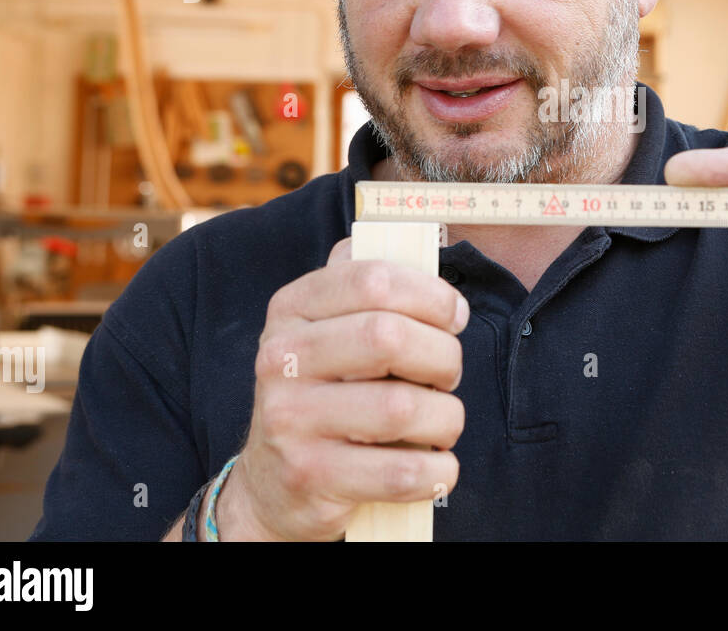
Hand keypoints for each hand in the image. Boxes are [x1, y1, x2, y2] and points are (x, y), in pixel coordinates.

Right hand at [215, 237, 468, 540]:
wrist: (274, 483)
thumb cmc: (328, 392)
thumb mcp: (330, 330)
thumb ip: (368, 286)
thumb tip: (424, 243)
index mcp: (292, 309)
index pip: (374, 278)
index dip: (432, 295)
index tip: (454, 317)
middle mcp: (281, 359)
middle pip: (390, 338)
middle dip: (443, 357)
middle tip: (447, 375)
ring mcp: (289, 420)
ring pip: (403, 408)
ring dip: (445, 419)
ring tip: (440, 423)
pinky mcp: (309, 476)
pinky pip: (401, 471)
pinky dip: (437, 471)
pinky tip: (435, 468)